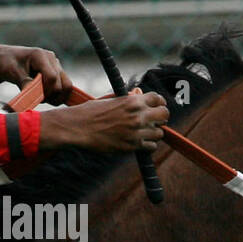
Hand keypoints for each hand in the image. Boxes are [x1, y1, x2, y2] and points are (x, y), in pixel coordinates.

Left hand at [0, 44, 72, 103]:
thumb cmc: (6, 63)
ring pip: (66, 86)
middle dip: (52, 96)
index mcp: (40, 55)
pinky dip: (56, 95)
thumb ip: (24, 83)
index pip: (52, 78)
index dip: (46, 92)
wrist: (4, 58)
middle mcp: (51, 59)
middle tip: (38, 100)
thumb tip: (34, 95)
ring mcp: (55, 65)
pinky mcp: (56, 71)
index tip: (36, 98)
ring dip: (56, 97)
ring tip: (41, 99)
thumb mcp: (12, 73)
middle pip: (63, 84)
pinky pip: (63, 86)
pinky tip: (45, 97)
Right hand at [39, 88, 169, 152]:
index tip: (157, 107)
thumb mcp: (111, 99)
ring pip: (160, 132)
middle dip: (161, 117)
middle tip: (155, 121)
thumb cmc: (91, 112)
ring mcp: (136, 131)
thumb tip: (138, 95)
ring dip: (154, 132)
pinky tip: (141, 142)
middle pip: (164, 114)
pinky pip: (151, 146)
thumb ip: (128, 99)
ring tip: (144, 133)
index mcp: (132, 101)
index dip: (159, 103)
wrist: (78, 127)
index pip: (158, 99)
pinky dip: (148, 145)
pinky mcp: (132, 146)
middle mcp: (137, 115)